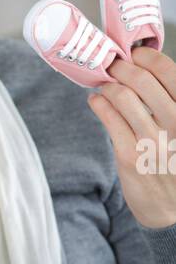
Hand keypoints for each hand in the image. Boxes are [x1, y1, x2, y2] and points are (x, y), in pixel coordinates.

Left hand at [88, 47, 175, 228]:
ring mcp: (151, 142)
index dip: (147, 57)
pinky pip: (109, 120)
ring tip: (105, 83)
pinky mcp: (129, 157)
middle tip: (113, 64)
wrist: (173, 210)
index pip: (168, 71)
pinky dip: (99, 104)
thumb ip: (170, 102)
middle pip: (142, 80)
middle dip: (122, 67)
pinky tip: (96, 101)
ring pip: (123, 97)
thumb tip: (144, 70)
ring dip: (108, 85)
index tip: (135, 53)